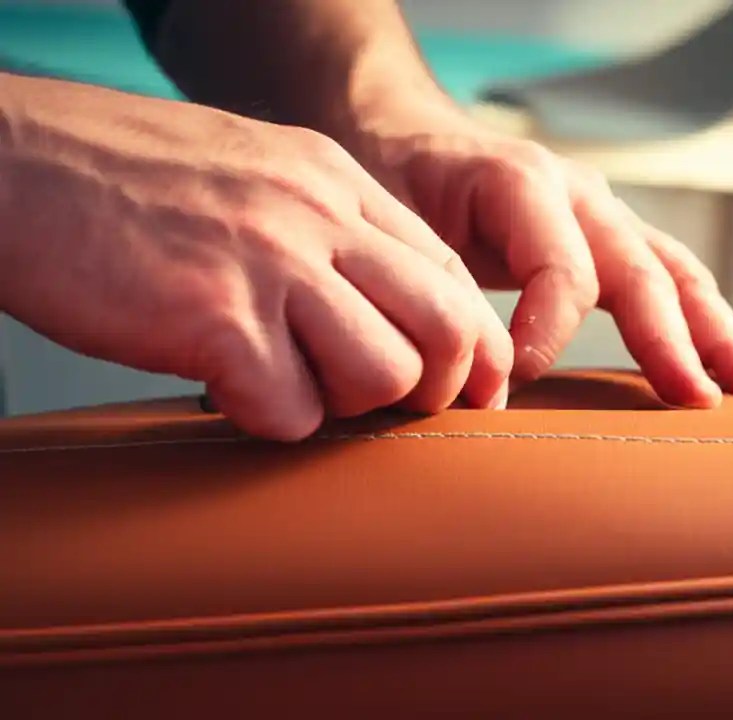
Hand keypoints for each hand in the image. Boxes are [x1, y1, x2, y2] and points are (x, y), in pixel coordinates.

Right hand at [0, 75, 511, 439]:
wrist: (13, 163)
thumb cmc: (120, 179)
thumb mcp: (255, 174)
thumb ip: (325, 230)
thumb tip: (381, 308)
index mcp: (335, 181)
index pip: (450, 271)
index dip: (467, 342)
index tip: (459, 386)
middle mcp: (319, 217)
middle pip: (446, 324)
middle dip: (433, 387)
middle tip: (381, 407)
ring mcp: (270, 264)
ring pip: (386, 373)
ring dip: (345, 404)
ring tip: (286, 383)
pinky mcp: (214, 319)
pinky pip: (293, 411)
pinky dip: (268, 419)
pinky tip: (227, 389)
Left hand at [344, 101, 732, 407]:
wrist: (405, 137)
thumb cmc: (394, 185)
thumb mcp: (393, 230)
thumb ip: (438, 295)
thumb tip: (483, 386)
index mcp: (524, 183)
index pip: (564, 268)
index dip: (549, 330)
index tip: (519, 380)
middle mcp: (581, 196)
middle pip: (648, 269)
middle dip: (682, 339)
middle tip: (705, 401)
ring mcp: (605, 218)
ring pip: (678, 276)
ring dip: (721, 335)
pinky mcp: (611, 243)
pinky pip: (673, 282)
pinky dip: (712, 325)